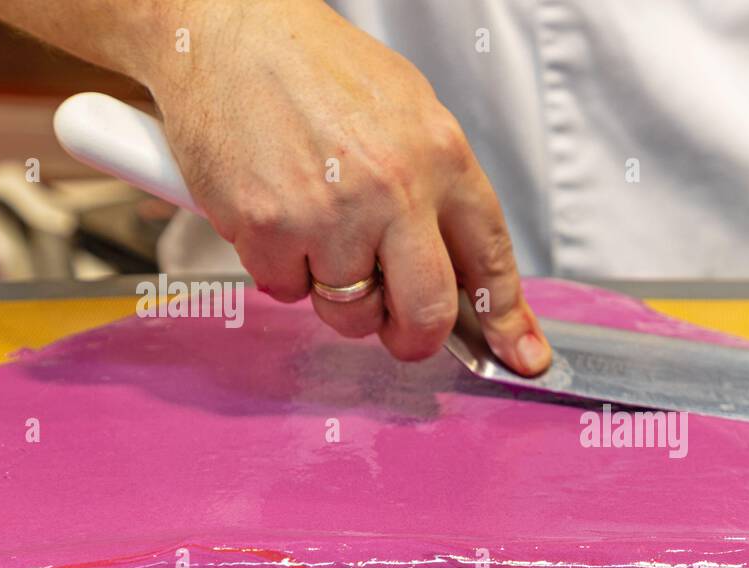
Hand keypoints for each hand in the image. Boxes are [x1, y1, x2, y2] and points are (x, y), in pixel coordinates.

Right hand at [146, 0, 549, 372]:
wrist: (228, 28)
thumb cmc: (318, 70)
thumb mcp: (410, 114)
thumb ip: (441, 194)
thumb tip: (465, 271)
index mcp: (441, 157)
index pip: (491, 260)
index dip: (508, 319)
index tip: (521, 355)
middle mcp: (394, 188)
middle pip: (426, 311)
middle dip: (413, 337)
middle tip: (398, 330)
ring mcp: (330, 212)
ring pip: (350, 311)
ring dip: (336, 293)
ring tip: (321, 234)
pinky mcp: (268, 226)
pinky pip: (287, 290)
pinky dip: (281, 267)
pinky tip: (278, 215)